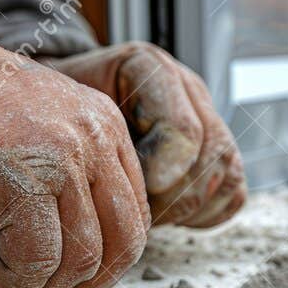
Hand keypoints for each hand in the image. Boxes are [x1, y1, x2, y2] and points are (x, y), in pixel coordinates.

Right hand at [0, 0, 148, 287]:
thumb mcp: (34, 123)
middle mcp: (93, 138)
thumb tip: (71, 239)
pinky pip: (35, 260)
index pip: (134, 215)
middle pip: (123, 242)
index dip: (106, 263)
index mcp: (103, 124)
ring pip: (82, 258)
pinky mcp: (20, 180)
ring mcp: (61, 158)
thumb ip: (66, 170)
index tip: (72, 282)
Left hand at [40, 43, 245, 227]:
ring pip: (227, 172)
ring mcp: (206, 117)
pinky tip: (170, 219)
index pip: (183, 129)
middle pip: (213, 153)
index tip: (134, 192)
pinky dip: (206, 214)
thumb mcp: (59, 114)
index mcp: (148, 68)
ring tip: (149, 218)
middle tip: (138, 215)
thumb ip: (88, 138)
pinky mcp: (214, 150)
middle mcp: (185, 88)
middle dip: (175, 196)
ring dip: (189, 207)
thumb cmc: (54, 111)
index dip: (163, 170)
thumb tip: (122, 191)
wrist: (57, 107)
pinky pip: (232, 190)